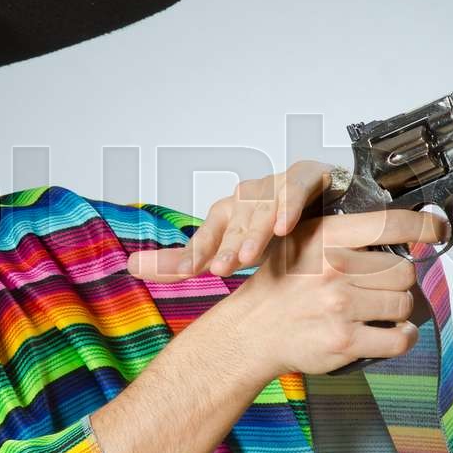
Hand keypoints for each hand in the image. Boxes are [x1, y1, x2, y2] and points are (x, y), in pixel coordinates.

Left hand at [126, 159, 341, 281]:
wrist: (323, 206)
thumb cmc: (271, 230)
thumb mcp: (228, 250)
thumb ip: (183, 261)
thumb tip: (130, 267)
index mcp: (226, 215)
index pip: (206, 236)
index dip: (196, 254)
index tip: (186, 275)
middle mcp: (246, 198)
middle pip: (233, 223)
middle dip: (226, 247)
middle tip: (220, 270)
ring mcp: (275, 186)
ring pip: (261, 207)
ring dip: (254, 232)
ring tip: (248, 257)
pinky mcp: (305, 177)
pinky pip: (296, 190)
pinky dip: (290, 207)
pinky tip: (285, 228)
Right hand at [216, 206, 449, 381]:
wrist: (252, 330)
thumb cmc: (278, 287)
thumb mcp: (303, 242)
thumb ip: (344, 235)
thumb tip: (397, 233)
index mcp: (326, 238)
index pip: (390, 224)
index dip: (423, 225)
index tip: (437, 229)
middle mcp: (334, 269)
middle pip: (403, 270)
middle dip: (399, 280)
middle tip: (382, 285)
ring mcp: (340, 307)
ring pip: (403, 303)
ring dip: (399, 308)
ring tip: (379, 309)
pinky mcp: (345, 341)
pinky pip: (399, 338)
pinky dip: (403, 337)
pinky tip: (393, 332)